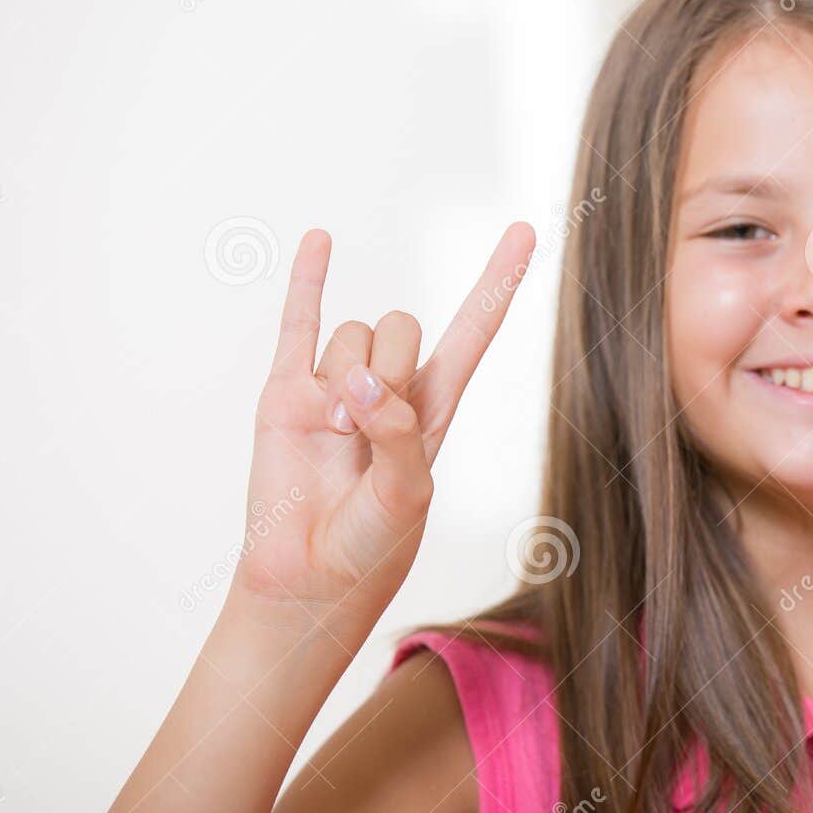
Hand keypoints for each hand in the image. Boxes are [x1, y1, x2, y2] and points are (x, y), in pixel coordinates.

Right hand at [229, 223, 535, 640]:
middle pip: (401, 326)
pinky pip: (300, 322)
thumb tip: (355, 381)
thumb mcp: (408, 494)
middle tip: (365, 429)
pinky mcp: (286, 393)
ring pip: (351, 335)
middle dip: (386, 368)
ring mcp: (335, 388)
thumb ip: (395, 431)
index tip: (526, 231)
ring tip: (333, 437)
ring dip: (343, 381)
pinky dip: (308, 279)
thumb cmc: (370, 549)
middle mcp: (388, 390)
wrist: (306, 581)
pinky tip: (321, 238)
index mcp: (434, 410)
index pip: (474, 331)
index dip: (498, 282)